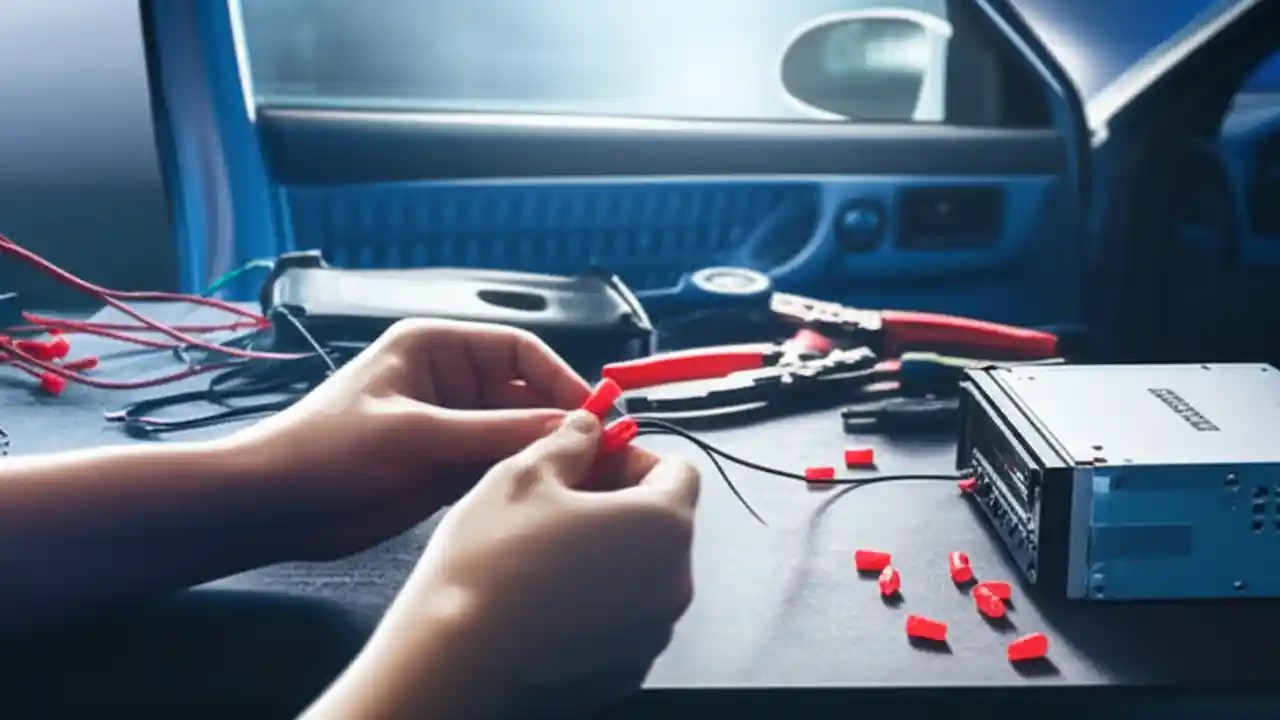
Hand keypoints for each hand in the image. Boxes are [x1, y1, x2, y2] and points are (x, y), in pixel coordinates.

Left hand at [226, 319, 592, 560]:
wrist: (273, 506)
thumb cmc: (326, 451)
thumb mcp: (415, 435)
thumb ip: (494, 431)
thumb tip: (569, 427)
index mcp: (436, 348)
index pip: (519, 349)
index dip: (559, 377)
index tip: (593, 410)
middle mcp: (448, 381)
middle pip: (524, 392)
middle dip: (556, 419)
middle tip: (597, 452)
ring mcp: (448, 425)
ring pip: (515, 432)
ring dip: (540, 452)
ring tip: (577, 476)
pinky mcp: (444, 466)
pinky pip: (497, 464)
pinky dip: (518, 476)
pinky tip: (541, 493)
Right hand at [317, 411, 699, 718]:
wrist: (452, 667)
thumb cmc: (487, 572)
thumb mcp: (524, 474)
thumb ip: (570, 441)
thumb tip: (587, 429)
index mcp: (662, 526)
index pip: (677, 469)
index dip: (630, 455)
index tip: (590, 458)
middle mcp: (671, 586)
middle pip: (660, 524)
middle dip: (614, 503)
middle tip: (555, 499)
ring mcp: (649, 636)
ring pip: (637, 573)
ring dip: (602, 554)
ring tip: (538, 551)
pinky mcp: (621, 671)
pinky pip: (618, 619)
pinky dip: (591, 602)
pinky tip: (539, 596)